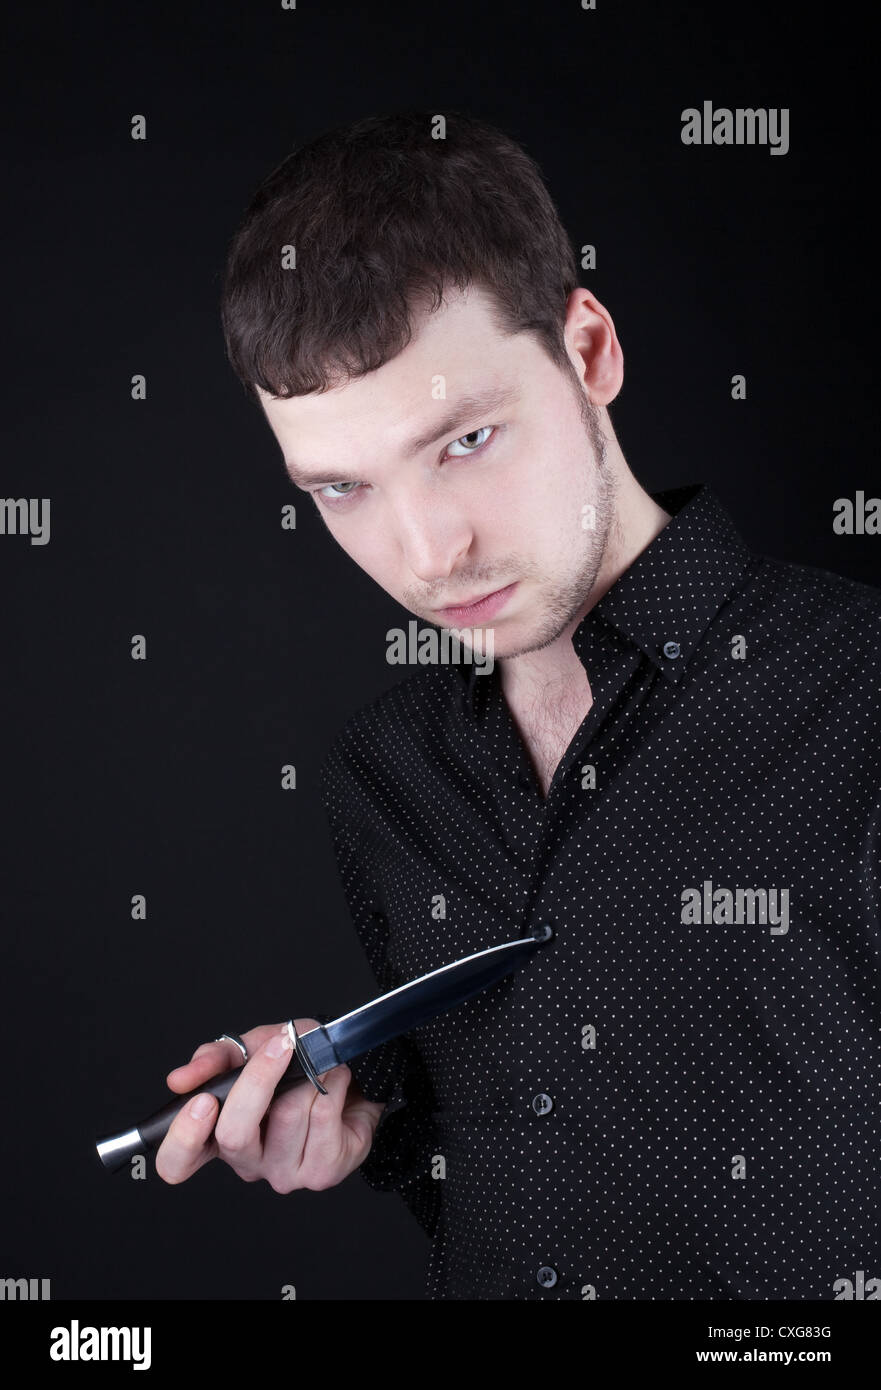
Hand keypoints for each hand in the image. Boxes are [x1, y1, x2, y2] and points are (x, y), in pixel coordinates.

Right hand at [154, 1021, 385, 1192]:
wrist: (351, 1079)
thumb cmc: (297, 1068)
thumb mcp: (253, 1048)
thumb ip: (216, 1058)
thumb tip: (180, 1079)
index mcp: (218, 1137)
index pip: (177, 1163)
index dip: (183, 1137)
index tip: (202, 1101)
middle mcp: (247, 1164)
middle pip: (235, 1135)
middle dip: (258, 1080)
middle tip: (279, 1047)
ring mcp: (284, 1173)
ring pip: (286, 1115)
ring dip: (309, 1074)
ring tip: (319, 1065)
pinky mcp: (323, 1172)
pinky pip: (322, 1115)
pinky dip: (332, 1082)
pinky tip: (336, 1080)